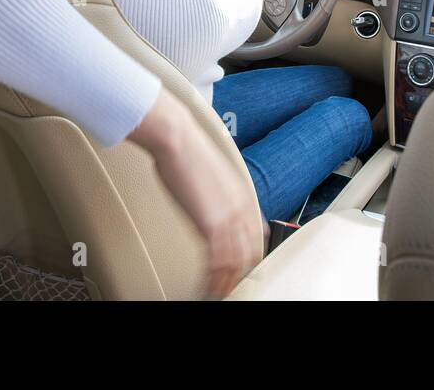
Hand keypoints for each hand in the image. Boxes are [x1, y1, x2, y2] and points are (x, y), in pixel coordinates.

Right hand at [128, 90, 262, 298]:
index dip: (251, 258)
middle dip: (241, 276)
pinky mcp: (212, 224)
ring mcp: (230, 217)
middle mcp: (242, 208)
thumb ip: (219, 194)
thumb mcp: (212, 175)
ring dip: (227, 283)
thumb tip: (214, 205)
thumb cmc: (186, 150)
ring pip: (237, 263)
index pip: (257, 238)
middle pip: (251, 254)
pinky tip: (209, 288)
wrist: (176, 138)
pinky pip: (219, 263)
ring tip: (218, 295)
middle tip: (230, 290)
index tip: (241, 271)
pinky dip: (215, 280)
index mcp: (244, 196)